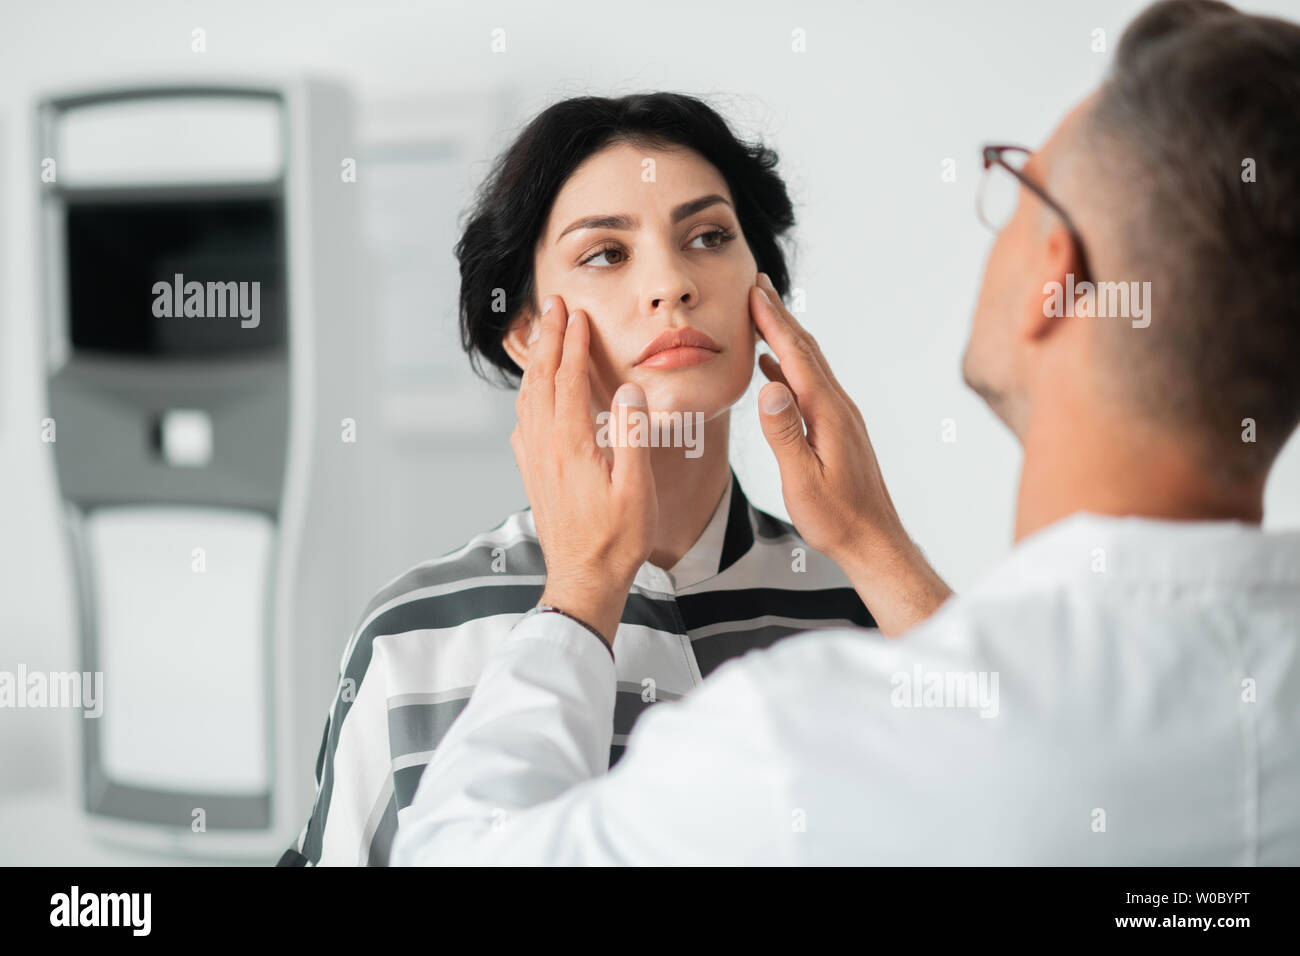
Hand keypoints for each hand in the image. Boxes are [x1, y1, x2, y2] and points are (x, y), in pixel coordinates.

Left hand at [511, 294, 656, 643]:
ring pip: (528, 398)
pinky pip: (523, 423)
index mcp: (571, 445)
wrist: (583, 579)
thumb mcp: (638, 490)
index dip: (572, 344)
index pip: (567, 380)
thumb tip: (628, 391)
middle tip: (552, 306)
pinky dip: (527, 396)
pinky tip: (532, 394)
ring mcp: (535, 461)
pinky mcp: (533, 474)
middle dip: (547, 339)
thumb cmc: (617, 539)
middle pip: (540, 380)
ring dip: (535, 362)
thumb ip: (632, 437)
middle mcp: (545, 447)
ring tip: (542, 335)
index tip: (577, 314)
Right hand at [750, 273, 950, 633]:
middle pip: (807, 350)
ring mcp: (840, 417)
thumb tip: (768, 386)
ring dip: (785, 337)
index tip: (754, 291)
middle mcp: (838, 407)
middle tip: (757, 285)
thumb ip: (784, 433)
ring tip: (763, 315)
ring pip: (810, 365)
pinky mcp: (837, 429)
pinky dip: (788, 367)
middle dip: (780, 316)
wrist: (874, 541)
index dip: (773, 321)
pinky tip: (772, 368)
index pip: (796, 356)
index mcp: (828, 414)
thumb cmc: (836, 518)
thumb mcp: (802, 480)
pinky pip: (809, 386)